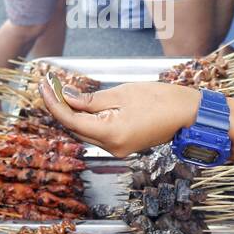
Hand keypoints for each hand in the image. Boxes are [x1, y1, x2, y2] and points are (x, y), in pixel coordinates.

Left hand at [37, 80, 201, 157]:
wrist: (189, 114)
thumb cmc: (161, 100)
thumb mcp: (122, 93)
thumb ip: (91, 99)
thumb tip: (67, 98)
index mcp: (110, 134)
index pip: (70, 120)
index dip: (53, 103)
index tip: (44, 86)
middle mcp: (112, 147)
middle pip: (75, 128)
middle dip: (60, 107)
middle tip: (50, 85)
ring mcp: (118, 149)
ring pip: (85, 131)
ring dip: (73, 113)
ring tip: (62, 91)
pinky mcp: (124, 145)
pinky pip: (98, 132)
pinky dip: (87, 119)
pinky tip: (81, 103)